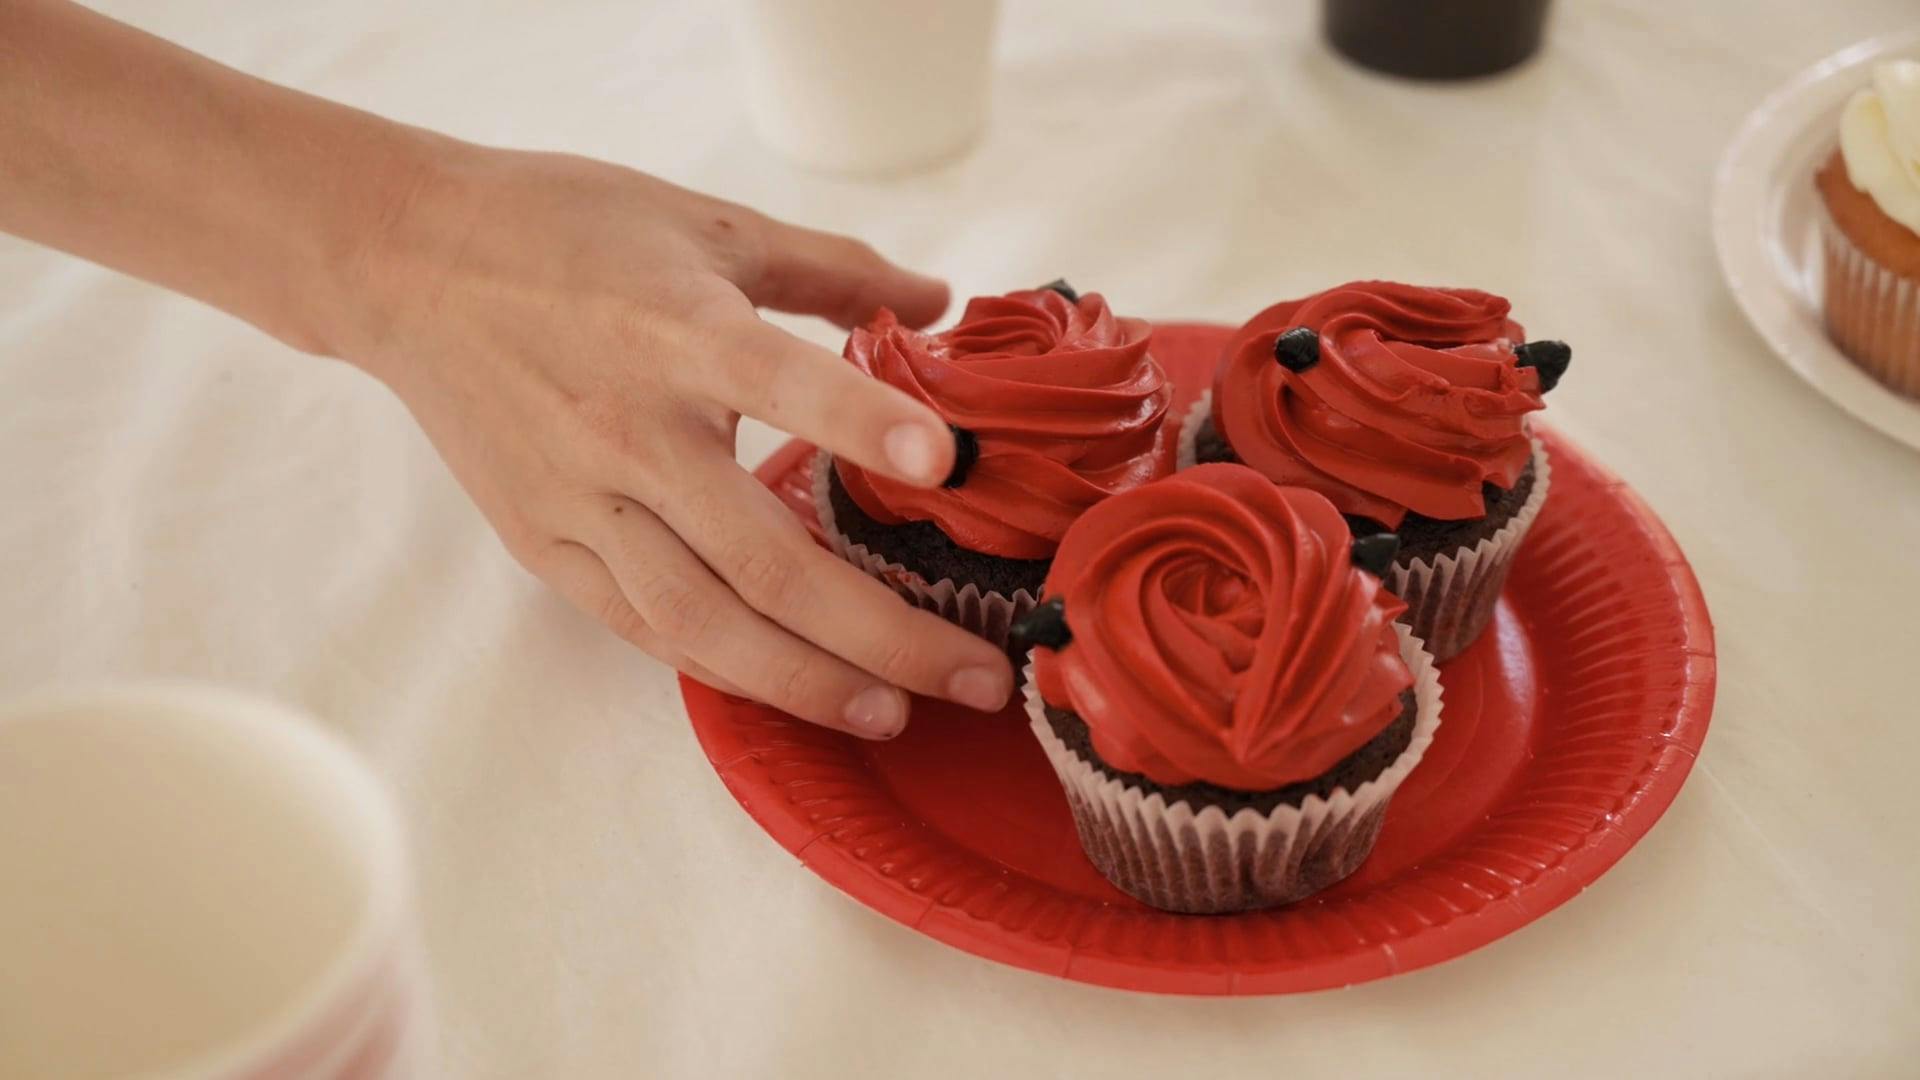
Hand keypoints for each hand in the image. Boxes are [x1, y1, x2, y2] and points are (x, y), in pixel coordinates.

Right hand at [340, 139, 1014, 736]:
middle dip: (883, 632)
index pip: (780, 379)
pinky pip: (643, 626)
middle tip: (980, 675)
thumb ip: (828, 267)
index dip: (861, 423)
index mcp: (675, 329)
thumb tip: (935, 302)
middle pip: (763, 558)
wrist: (405, 264)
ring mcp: (581, 500)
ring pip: (702, 620)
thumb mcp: (704, 222)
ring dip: (806, 681)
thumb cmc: (563, 229)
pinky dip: (722, 665)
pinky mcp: (543, 543)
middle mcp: (629, 428)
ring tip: (892, 713)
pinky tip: (793, 689)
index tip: (945, 465)